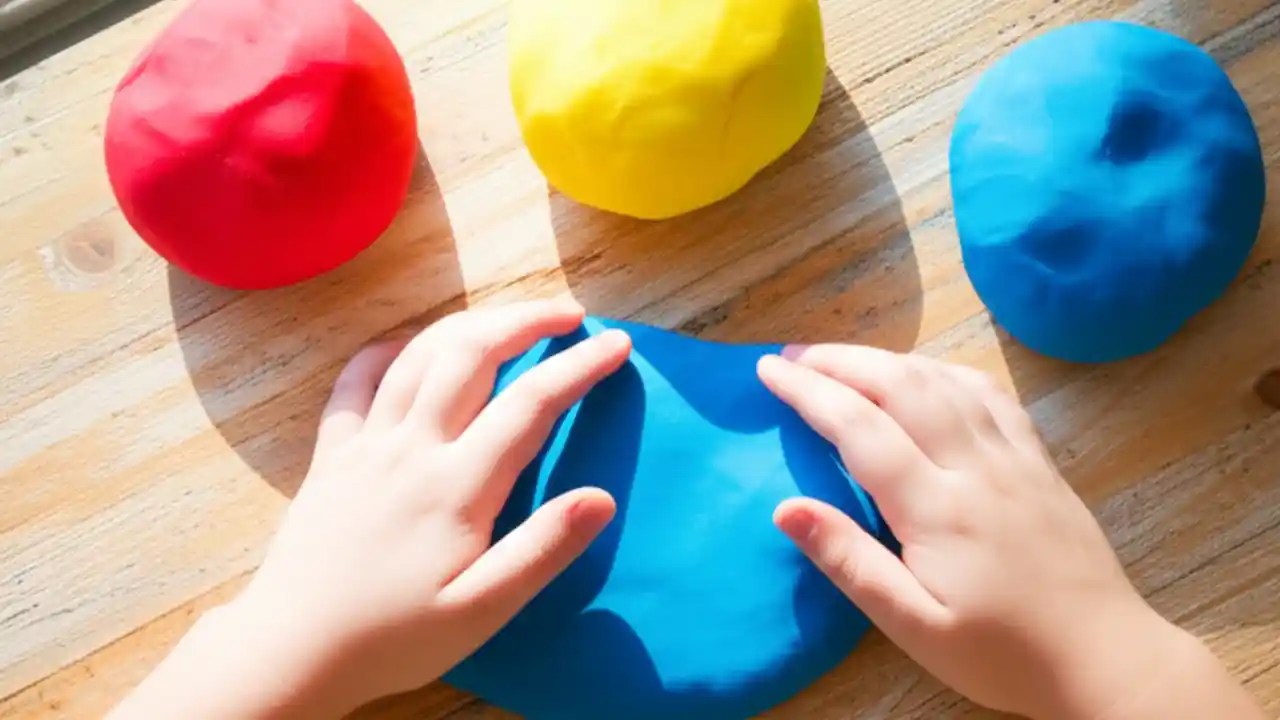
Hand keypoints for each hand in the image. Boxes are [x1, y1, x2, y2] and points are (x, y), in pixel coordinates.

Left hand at [111, 300, 630, 718]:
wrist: (292, 651)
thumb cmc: (395, 638)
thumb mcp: (481, 611)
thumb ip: (541, 550)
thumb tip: (601, 497)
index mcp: (457, 485)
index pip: (531, 404)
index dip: (579, 367)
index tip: (618, 344)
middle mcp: (412, 448)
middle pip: (472, 355)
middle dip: (525, 321)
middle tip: (569, 313)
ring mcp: (365, 445)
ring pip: (418, 356)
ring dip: (468, 325)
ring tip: (506, 318)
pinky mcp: (330, 455)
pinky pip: (354, 382)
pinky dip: (385, 351)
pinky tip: (408, 345)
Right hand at [758, 345, 1261, 719]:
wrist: (1102, 657)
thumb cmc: (999, 652)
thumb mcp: (914, 626)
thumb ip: (850, 562)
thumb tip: (786, 508)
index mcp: (938, 507)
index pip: (860, 427)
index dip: (809, 392)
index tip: (768, 372)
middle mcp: (976, 465)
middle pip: (901, 385)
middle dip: (840, 361)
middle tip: (792, 355)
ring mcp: (1013, 456)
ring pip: (943, 379)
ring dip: (886, 358)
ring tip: (842, 358)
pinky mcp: (1038, 460)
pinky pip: (988, 393)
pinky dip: (943, 370)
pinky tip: (924, 373)